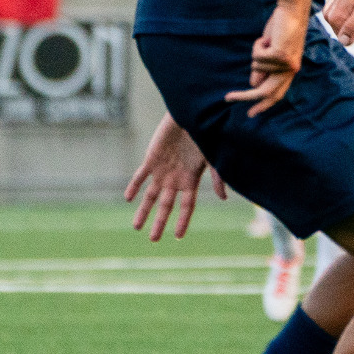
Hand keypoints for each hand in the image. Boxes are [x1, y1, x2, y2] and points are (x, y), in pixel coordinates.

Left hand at [125, 113, 223, 241]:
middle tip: (153, 239)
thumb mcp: (213, 158)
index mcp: (191, 181)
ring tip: (136, 227)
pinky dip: (134, 187)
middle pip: (166, 206)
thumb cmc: (204, 135)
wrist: (188, 114)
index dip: (183, 221)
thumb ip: (217, 178)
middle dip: (159, 222)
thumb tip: (224, 199)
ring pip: (150, 196)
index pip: (186, 207)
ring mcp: (162, 171)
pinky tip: (128, 199)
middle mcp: (175, 180)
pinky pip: (140, 176)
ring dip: (143, 211)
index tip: (178, 237)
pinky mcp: (150, 159)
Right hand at [225, 3, 308, 116]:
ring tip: (267, 40)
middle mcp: (291, 71)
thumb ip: (264, 68)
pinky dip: (258, 45)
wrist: (293, 11)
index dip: (263, 105)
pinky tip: (268, 37)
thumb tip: (254, 85)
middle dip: (246, 97)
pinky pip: (257, 56)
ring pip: (256, 67)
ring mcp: (287, 64)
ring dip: (256, 51)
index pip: (276, 94)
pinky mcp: (281, 56)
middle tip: (228, 98)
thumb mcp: (271, 51)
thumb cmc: (282, 29)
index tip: (251, 113)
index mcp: (290, 71)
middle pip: (265, 92)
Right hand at [322, 0, 353, 45]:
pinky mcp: (332, 2)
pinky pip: (343, 14)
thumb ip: (352, 28)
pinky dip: (353, 11)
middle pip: (344, 32)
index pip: (347, 40)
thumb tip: (344, 42)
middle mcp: (327, 15)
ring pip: (344, 23)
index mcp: (334, 19)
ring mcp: (328, 8)